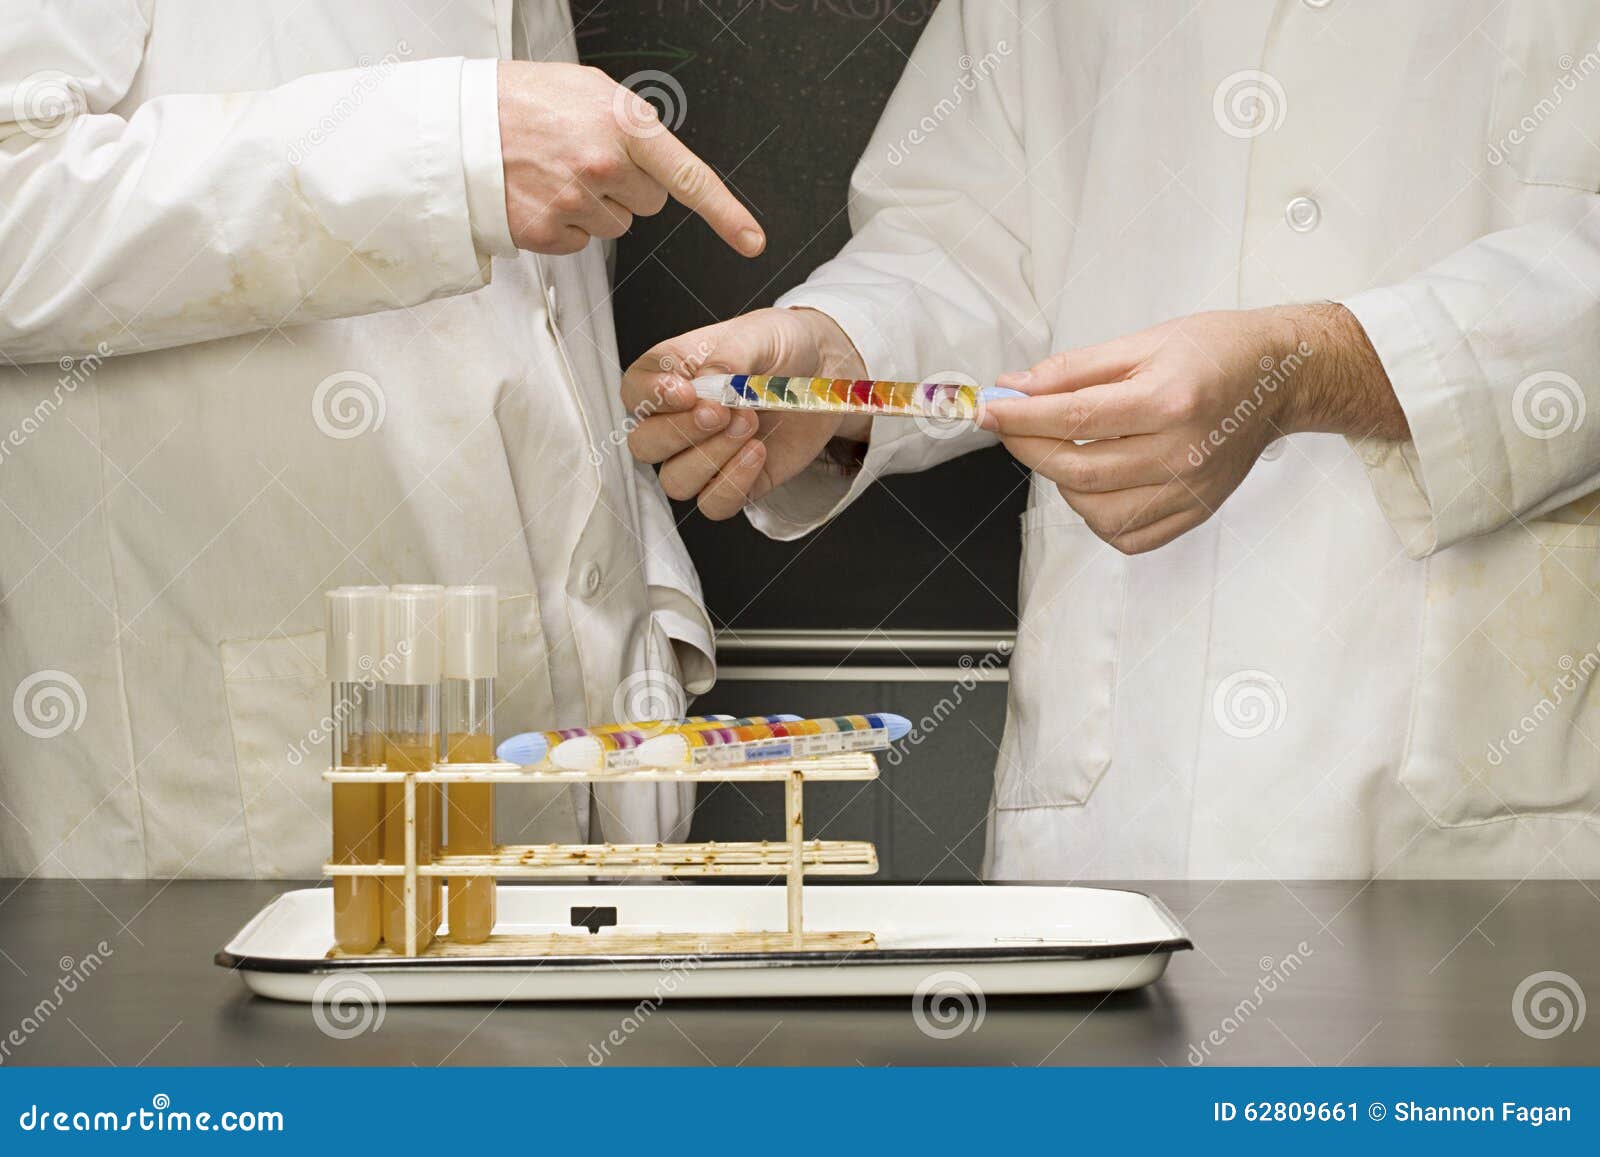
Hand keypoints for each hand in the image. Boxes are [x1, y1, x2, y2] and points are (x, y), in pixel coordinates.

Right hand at [496, 62, 764, 256]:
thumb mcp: (590, 92)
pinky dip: (566, 225)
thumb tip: (660, 163)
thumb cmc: (526, 102)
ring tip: (557, 174)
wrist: (461, 126)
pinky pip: (582, 242)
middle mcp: (604, 165)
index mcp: (623, 124)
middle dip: (626, 187)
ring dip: (595, 206)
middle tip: (585, 160)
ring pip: (616, 226)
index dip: (725, 213)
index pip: (689, 177)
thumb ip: (632, 127)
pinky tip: (542, 194)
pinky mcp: (549, 231)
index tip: (753, 241)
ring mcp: (576, 201)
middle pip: (649, 204)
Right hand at [623, 307, 866, 518]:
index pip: (635, 393)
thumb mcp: (757, 335)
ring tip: (750, 424)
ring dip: (710, 457)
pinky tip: (757, 453)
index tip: (687, 391)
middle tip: (723, 411)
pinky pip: (714, 504)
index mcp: (671, 376)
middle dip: (680, 432)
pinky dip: (733, 485)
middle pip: (644, 445)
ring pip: (675, 481)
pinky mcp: (734, 482)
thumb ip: (728, 356)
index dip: (652, 397)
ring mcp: (703, 456)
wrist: (825, 372)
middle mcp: (678, 421)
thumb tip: (708, 384)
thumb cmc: (781, 348)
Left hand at [981, 304, 1405, 553]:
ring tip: (1062, 450)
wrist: (1278, 379)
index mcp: (1172, 400)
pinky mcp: (1195, 512)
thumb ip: (1074, 369)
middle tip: (1010, 428)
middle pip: (1080, 468)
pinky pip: (1128, 535)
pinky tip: (1095, 483)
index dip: (1021, 417)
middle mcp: (1184, 452)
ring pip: (1097, 510)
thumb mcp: (1143, 342)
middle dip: (1030, 449)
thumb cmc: (1216, 352)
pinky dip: (1096, 515)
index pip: (1075, 416)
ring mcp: (1191, 490)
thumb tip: (1016, 387)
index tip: (988, 410)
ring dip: (1062, 483)